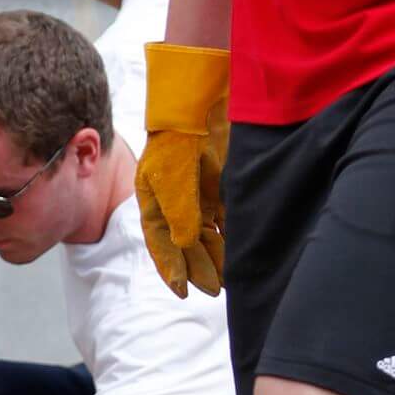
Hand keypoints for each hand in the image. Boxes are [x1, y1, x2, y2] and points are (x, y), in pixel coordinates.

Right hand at [136, 42, 230, 298]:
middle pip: (187, 241)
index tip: (184, 292)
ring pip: (208, 232)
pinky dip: (231, 234)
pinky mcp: (221, 183)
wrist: (201, 102)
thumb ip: (180, 216)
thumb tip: (186, 247)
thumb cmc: (177, 139)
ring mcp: (198, 191)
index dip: (172, 268)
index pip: (162, 241)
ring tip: (231, 277)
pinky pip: (225, 216)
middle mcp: (175, 199)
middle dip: (199, 266)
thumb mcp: (173, 180)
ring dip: (218, 254)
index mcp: (154, 199)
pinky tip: (240, 249)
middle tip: (215, 289)